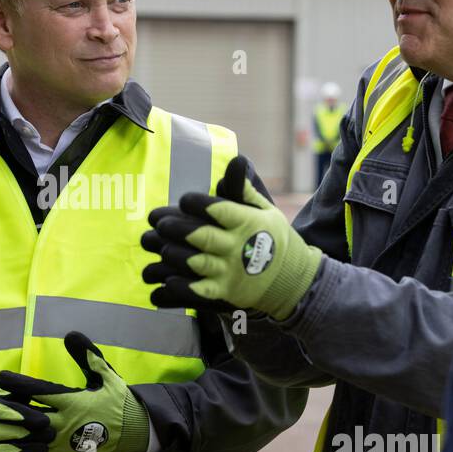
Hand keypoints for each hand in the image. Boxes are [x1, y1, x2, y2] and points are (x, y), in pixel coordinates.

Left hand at [0, 332, 150, 451]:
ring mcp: (61, 443)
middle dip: (7, 407)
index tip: (0, 377)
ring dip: (11, 427)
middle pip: (27, 417)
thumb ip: (87, 355)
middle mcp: (64, 424)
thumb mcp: (106, 375)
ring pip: (28, 438)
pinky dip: (22, 444)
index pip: (38, 392)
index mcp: (73, 402)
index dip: (18, 384)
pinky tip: (10, 437)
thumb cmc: (117, 401)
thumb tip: (70, 334)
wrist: (134, 433)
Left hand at [141, 155, 321, 320]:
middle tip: (159, 223)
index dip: (198, 203)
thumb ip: (244, 189)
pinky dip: (183, 287)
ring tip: (161, 247)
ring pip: (197, 262)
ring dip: (175, 254)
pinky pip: (200, 291)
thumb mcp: (266, 210)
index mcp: (246, 223)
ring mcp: (230, 271)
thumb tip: (236, 159)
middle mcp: (237, 247)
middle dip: (177, 228)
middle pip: (202, 236)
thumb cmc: (275, 239)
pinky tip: (168, 280)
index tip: (184, 200)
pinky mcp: (225, 292)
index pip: (219, 210)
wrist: (294, 279)